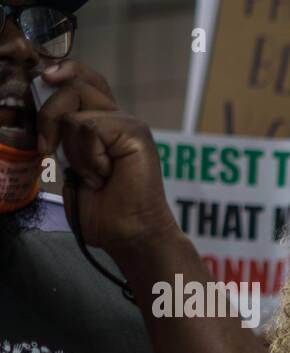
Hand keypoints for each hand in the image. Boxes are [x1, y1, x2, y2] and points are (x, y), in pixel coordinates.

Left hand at [36, 61, 178, 255]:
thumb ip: (62, 136)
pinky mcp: (136, 133)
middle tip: (47, 150)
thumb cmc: (104, 210)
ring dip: (74, 152)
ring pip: (75, 115)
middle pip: (75, 86)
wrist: (129, 233)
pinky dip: (89, 158)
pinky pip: (90, 130)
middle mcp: (119, 119)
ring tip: (95, 177)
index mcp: (104, 123)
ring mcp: (129, 125)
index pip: (85, 80)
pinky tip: (105, 176)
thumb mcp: (71, 164)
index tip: (45, 77)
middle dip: (48, 115)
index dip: (65, 70)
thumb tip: (42, 112)